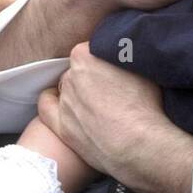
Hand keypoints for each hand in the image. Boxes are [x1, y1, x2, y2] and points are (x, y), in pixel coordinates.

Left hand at [38, 43, 192, 192]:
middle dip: (91, 77)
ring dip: (79, 93)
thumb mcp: (140, 67)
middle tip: (111, 90)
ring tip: (99, 106)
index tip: (114, 70)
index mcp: (84, 56)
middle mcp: (69, 76)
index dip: (103, 60)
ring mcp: (64, 102)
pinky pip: (46, 107)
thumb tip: (123, 47)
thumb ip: (123, 53)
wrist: (139, 145)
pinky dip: (51, 101)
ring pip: (67, 89)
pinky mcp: (62, 126)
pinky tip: (58, 100)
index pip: (90, 50)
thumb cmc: (145, 105)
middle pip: (78, 71)